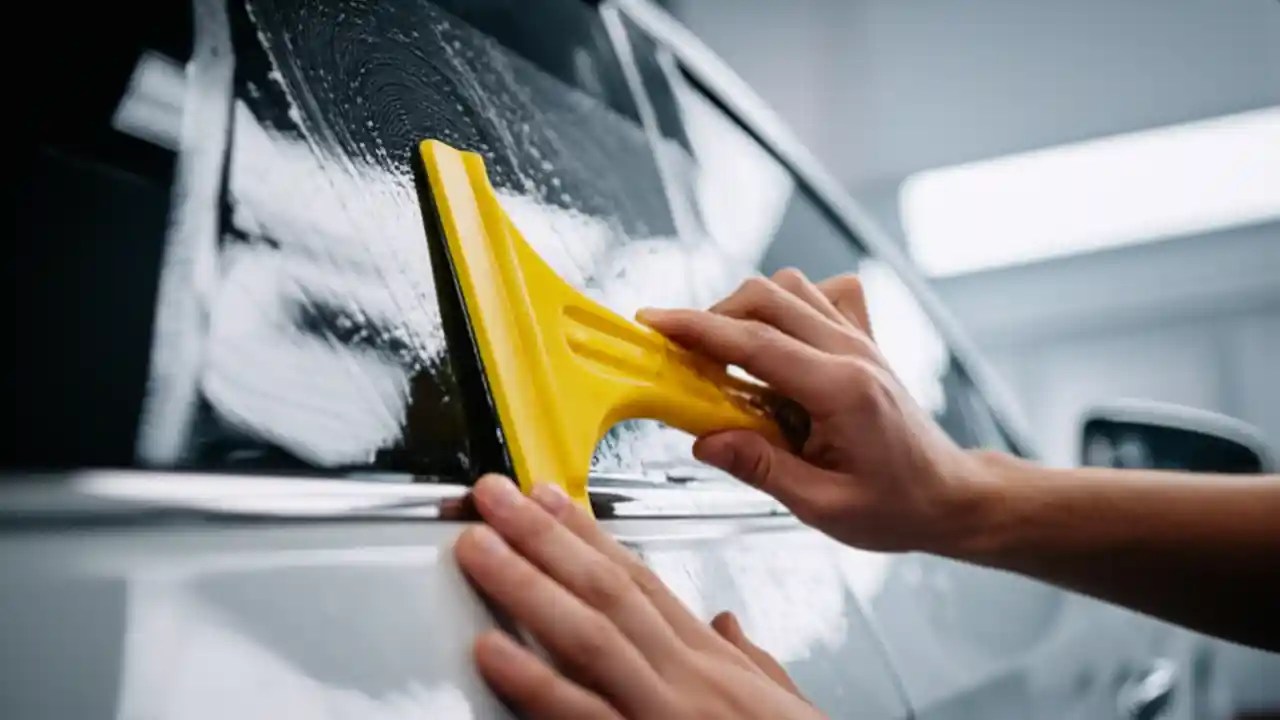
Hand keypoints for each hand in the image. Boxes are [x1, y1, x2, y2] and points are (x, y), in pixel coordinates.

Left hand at [455, 474, 822, 718]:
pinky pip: (582, 716)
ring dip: (527, 585)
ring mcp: (665, 714)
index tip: (545, 497)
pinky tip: (490, 651)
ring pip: (588, 637)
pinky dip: (534, 684)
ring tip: (479, 548)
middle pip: (607, 591)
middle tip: (492, 498)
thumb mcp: (782, 702)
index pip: (641, 580)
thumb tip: (724, 622)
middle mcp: (686, 678)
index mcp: (711, 661)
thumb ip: (749, 660)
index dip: (587, 534)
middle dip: (544, 537)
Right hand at [639, 270, 995, 553]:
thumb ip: (761, 468)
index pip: (756, 341)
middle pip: (767, 297)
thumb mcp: (823, 506)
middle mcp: (852, 351)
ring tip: (722, 356)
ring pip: (789, 287)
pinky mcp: (863, 340)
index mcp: (842, 389)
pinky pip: (820, 294)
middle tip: (677, 352)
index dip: (697, 328)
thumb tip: (704, 440)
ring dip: (746, 310)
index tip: (653, 323)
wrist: (949, 496)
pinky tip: (777, 342)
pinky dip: (788, 304)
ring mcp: (860, 340)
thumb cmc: (896, 507)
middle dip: (711, 316)